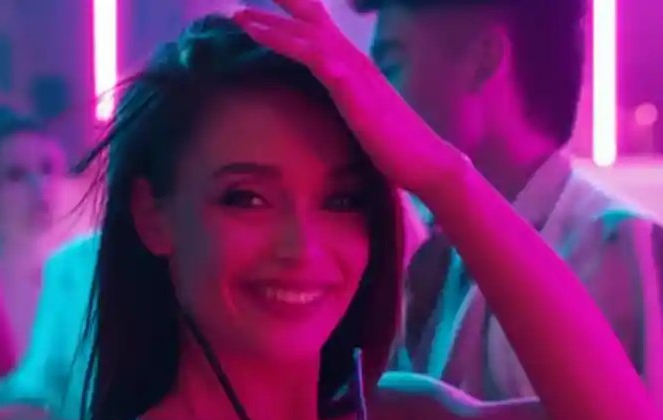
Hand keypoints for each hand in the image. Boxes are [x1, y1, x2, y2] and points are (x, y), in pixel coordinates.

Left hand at [232, 1, 463, 192]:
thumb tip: (317, 106)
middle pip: (311, 17)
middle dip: (282, 2)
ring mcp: (354, 69)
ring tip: (238, 14)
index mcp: (352, 63)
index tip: (259, 7)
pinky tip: (259, 34)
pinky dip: (284, 41)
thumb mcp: (357, 115)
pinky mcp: (352, 87)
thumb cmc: (391, 144)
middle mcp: (353, 57)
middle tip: (242, 3)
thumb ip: (339, 100)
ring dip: (270, 22)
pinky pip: (312, 55)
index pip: (318, 25)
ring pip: (306, 33)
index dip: (292, 10)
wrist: (424, 161)